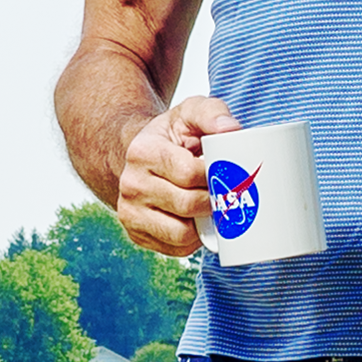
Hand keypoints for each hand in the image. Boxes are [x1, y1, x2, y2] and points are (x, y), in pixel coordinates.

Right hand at [114, 95, 240, 254]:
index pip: (189, 173)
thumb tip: (231, 130)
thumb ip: (212, 113)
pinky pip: (176, 249)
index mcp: (143, 152)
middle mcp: (130, 184)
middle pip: (187, 205)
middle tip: (225, 191)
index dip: (214, 175)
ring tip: (210, 206)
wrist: (142, 158)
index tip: (224, 171)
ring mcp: (130, 212)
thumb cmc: (173, 136)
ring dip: (203, 223)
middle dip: (214, 201)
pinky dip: (193, 239)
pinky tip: (196, 220)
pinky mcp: (135, 234)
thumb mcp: (190, 113)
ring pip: (182, 234)